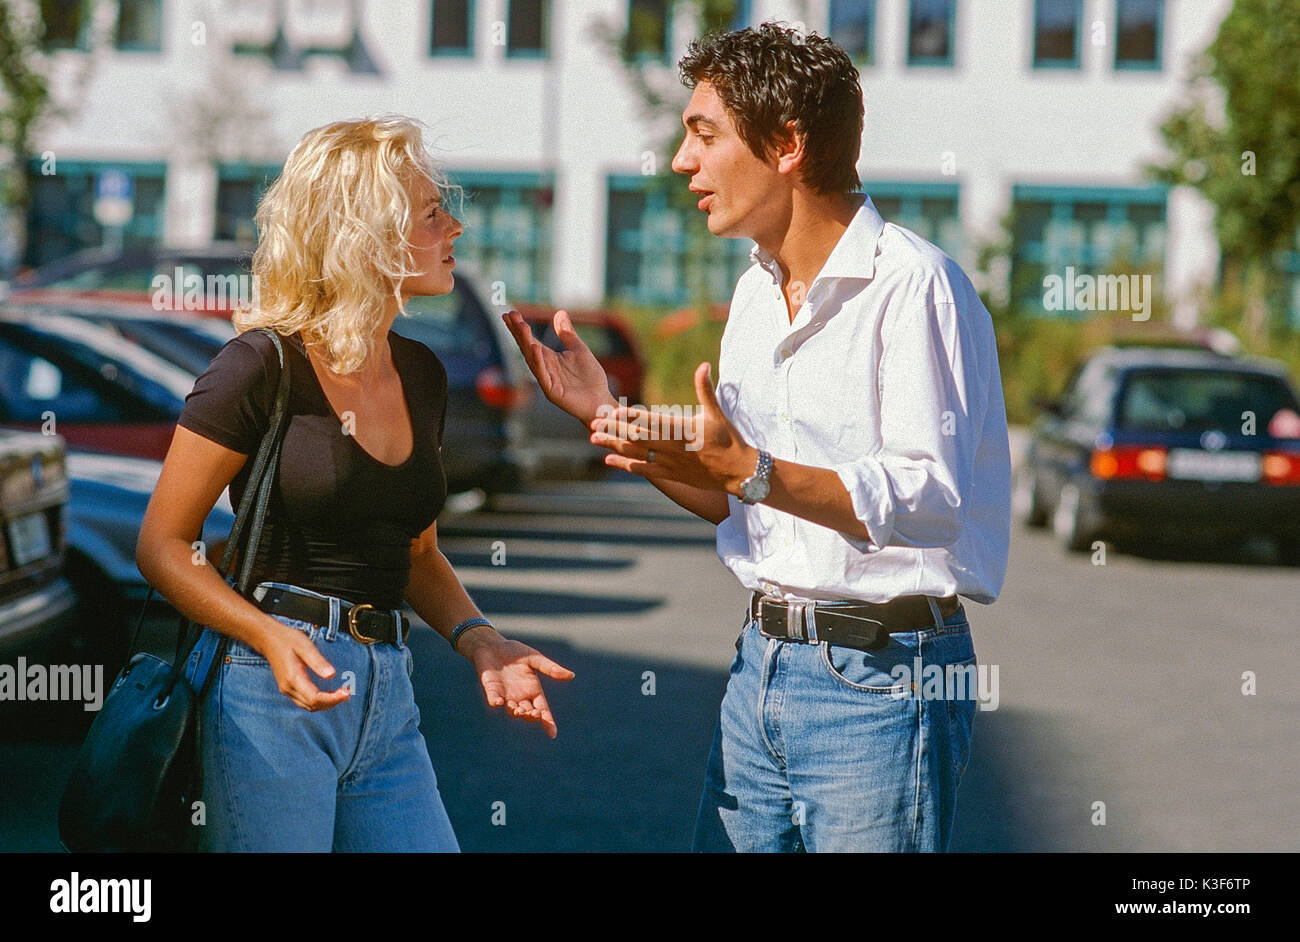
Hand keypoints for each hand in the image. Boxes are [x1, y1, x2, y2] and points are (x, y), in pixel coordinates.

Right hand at [259, 622, 350, 711]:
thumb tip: (332, 675)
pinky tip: (329, 693)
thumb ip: (318, 661)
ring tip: (341, 693)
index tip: (347, 693)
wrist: (269, 639)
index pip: (315, 698)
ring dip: (326, 703)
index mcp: (293, 678)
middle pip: (312, 705)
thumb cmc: (288, 640)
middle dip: (332, 702)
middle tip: (348, 692)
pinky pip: (304, 701)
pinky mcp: (287, 689)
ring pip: (308, 706)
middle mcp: (288, 688)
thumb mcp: (305, 646)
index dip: (332, 699)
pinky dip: (318, 701)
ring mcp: (286, 690)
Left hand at [463, 628, 574, 737]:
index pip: (543, 709)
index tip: (552, 734)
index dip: (547, 721)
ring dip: (516, 712)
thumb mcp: (535, 658)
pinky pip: (493, 698)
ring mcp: (505, 694)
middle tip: (534, 714)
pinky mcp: (491, 689)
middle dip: (531, 716)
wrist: (493, 645)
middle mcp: (520, 696)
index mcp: (533, 689)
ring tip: (519, 711)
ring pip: (512, 710)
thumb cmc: (515, 652)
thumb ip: (550, 668)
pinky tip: (497, 702)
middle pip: (528, 712)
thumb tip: (571, 675)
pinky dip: (495, 702)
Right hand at [501, 309, 615, 423]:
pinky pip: (542, 375)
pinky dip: (538, 361)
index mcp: (549, 358)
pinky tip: (535, 348)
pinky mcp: (552, 391)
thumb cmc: (590, 377)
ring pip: (532, 359)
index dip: (520, 328)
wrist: (600, 400)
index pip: (530, 340)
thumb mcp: (579, 350)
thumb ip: (567, 334)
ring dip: (526, 343)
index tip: (510, 313)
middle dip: (518, 332)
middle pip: (527, 347)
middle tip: (510, 315)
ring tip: (522, 326)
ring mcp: (546, 380)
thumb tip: (560, 313)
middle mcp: (544, 368)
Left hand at [591, 362, 755, 493]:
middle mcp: (672, 447)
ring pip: (635, 453)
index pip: (652, 420)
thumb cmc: (729, 439)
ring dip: (613, 445)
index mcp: (682, 429)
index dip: (631, 415)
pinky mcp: (671, 475)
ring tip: (593, 439)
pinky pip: (643, 469)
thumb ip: (705, 389)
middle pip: (637, 436)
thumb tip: (704, 365)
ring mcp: (670, 462)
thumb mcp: (717, 412)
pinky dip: (625, 464)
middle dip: (614, 429)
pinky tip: (609, 459)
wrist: (738, 472)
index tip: (613, 411)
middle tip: (593, 423)